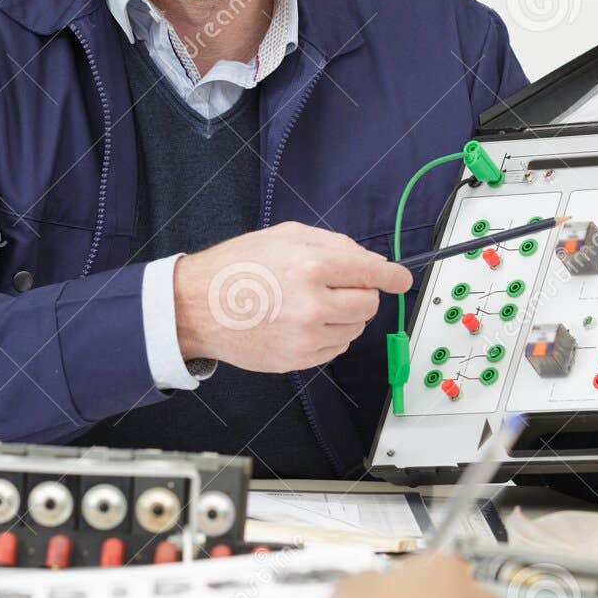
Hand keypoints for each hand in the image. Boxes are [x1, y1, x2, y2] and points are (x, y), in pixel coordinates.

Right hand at [173, 221, 412, 371]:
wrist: (196, 307)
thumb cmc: (238, 267)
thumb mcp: (285, 236)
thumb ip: (334, 245)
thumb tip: (372, 261)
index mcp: (312, 266)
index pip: (372, 273)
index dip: (392, 276)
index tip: (401, 279)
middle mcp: (313, 305)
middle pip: (368, 304)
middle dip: (361, 293)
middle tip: (337, 286)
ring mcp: (305, 338)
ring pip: (355, 329)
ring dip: (344, 316)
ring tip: (311, 304)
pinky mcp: (298, 361)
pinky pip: (336, 349)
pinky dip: (329, 335)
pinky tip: (302, 322)